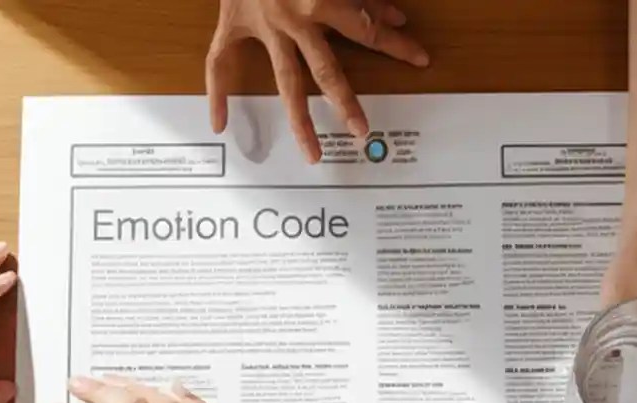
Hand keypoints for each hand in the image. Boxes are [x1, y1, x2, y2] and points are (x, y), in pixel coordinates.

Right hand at [207, 0, 428, 162]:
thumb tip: (397, 18)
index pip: (366, 28)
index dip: (395, 44)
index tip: (419, 60)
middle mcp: (294, 19)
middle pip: (325, 70)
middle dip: (345, 102)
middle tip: (361, 131)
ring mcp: (264, 27)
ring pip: (284, 80)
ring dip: (300, 120)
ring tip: (312, 152)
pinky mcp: (233, 25)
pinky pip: (220, 61)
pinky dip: (217, 92)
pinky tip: (219, 122)